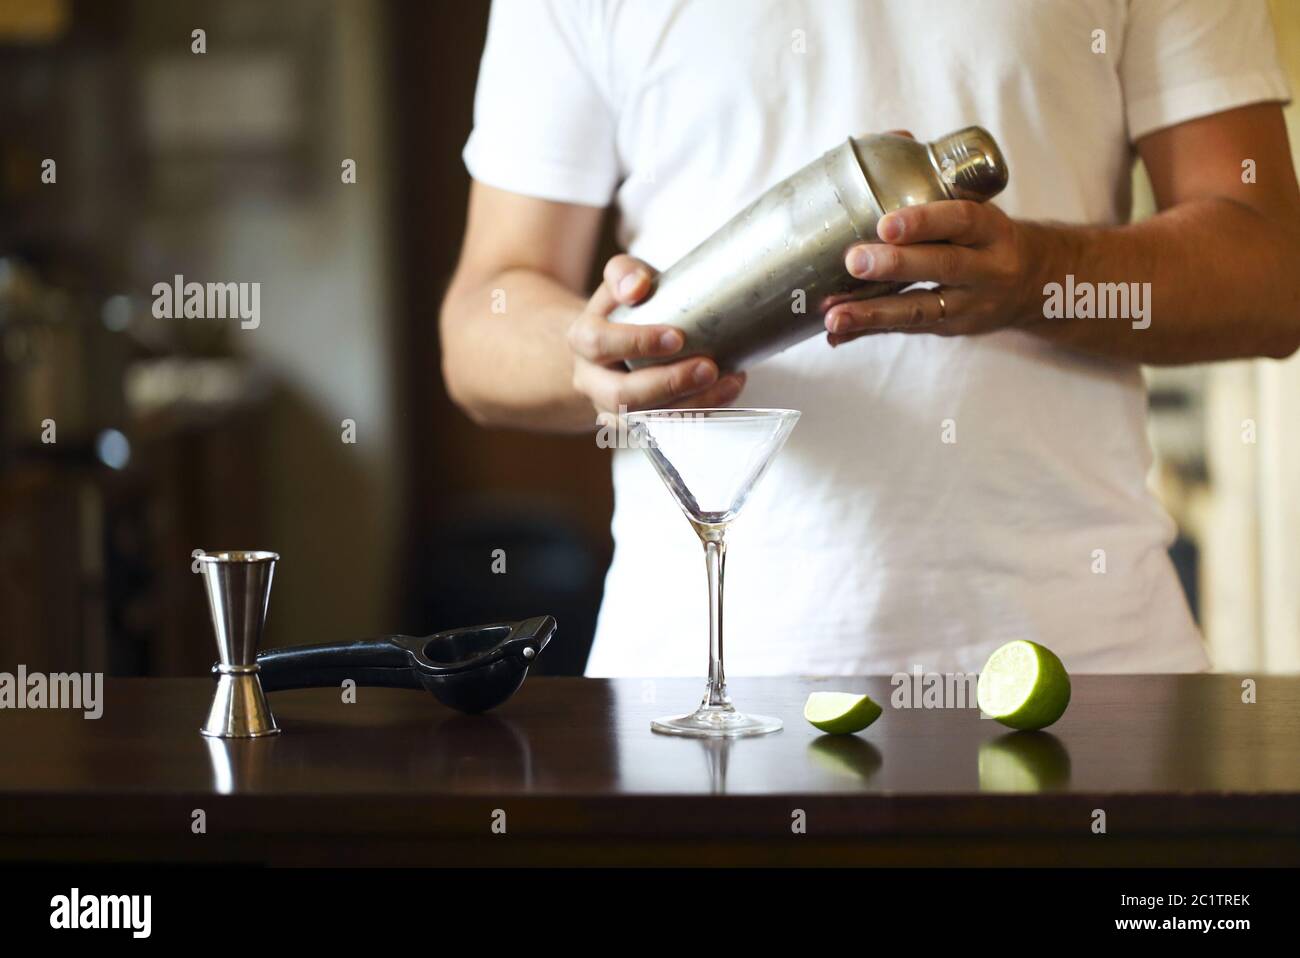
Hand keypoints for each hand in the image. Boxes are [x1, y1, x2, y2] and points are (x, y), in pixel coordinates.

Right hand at [568, 254, 746, 422]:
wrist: (610, 345)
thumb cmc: (621, 310)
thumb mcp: (618, 282)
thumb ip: (624, 274)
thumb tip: (637, 286)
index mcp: (582, 340)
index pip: (599, 345)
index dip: (637, 343)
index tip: (676, 337)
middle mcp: (591, 381)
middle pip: (621, 395)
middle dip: (668, 385)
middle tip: (708, 368)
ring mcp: (611, 409)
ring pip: (645, 421)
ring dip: (691, 406)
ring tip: (728, 383)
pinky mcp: (635, 425)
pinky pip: (664, 430)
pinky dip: (699, 413)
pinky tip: (725, 393)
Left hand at [825, 200, 1034, 344]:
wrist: (1036, 284)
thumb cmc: (988, 236)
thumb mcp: (978, 206)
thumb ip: (936, 181)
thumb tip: (892, 139)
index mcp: (992, 230)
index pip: (963, 220)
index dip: (925, 221)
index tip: (886, 223)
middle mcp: (987, 269)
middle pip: (942, 266)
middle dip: (894, 266)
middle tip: (853, 261)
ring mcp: (970, 305)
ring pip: (920, 311)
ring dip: (872, 314)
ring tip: (833, 317)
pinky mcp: (951, 329)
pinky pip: (906, 331)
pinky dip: (868, 332)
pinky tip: (836, 335)